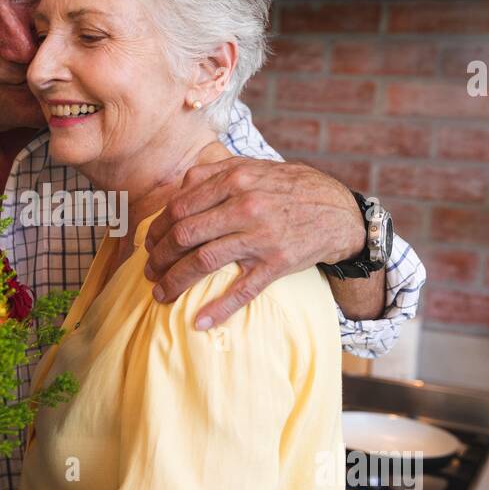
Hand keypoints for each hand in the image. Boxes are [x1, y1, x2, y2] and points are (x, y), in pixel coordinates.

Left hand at [143, 158, 364, 328]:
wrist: (340, 213)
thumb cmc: (292, 189)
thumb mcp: (255, 168)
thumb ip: (216, 174)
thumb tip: (180, 188)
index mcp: (234, 179)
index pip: (180, 207)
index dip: (157, 229)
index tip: (150, 244)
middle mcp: (244, 206)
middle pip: (184, 235)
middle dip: (158, 257)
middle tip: (149, 271)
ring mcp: (260, 236)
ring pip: (203, 262)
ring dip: (174, 282)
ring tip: (161, 294)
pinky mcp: (277, 263)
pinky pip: (242, 291)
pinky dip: (218, 309)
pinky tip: (200, 321)